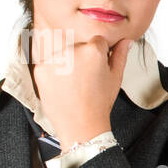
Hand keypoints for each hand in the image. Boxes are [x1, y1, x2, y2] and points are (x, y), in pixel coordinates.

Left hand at [29, 31, 129, 147]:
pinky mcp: (41, 69)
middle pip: (79, 46)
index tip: (97, 68)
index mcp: (93, 51)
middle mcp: (72, 51)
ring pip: (63, 55)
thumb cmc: (99, 104)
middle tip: (86, 80)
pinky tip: (63, 87)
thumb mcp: (115, 78)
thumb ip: (121, 55)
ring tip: (74, 85)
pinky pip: (49, 64)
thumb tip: (126, 41)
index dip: (100, 55)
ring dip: (67, 65)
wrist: (80, 126)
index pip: (97, 41)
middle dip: (82, 59)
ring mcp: (54, 59)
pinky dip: (54, 73)